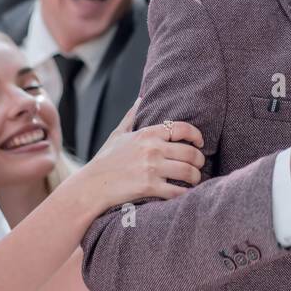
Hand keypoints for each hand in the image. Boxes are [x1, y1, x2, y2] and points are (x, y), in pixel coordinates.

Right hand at [69, 100, 206, 212]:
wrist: (91, 186)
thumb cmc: (105, 160)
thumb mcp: (118, 134)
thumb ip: (132, 116)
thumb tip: (141, 97)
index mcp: (147, 134)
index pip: (182, 128)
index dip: (196, 135)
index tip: (200, 143)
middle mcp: (152, 149)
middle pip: (190, 153)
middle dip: (199, 160)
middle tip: (199, 165)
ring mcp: (151, 168)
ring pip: (188, 172)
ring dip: (196, 177)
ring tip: (194, 179)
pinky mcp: (149, 187)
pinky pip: (177, 191)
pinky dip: (185, 193)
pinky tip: (185, 193)